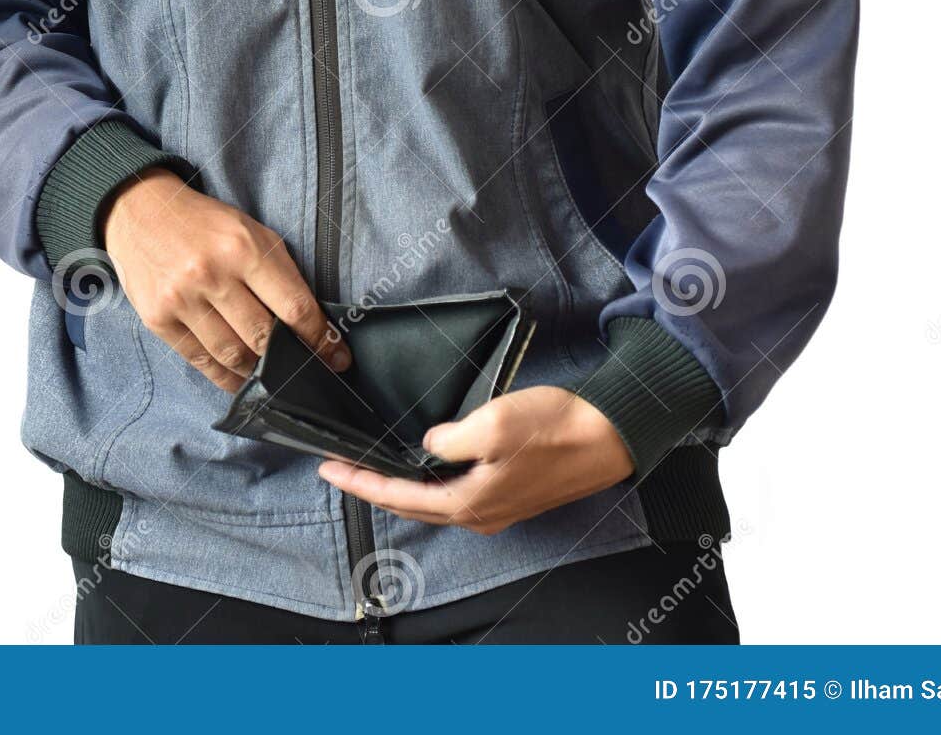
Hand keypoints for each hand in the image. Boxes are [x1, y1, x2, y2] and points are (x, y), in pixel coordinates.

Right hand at [101, 168, 346, 390]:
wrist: (141, 211)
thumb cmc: (206, 224)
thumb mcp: (251, 232)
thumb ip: (279, 273)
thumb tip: (310, 322)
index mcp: (244, 248)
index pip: (294, 307)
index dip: (320, 339)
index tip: (337, 358)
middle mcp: (212, 275)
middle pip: (264, 337)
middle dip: (292, 361)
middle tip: (307, 372)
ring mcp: (182, 299)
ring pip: (232, 355)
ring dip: (258, 372)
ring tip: (273, 376)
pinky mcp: (158, 318)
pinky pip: (199, 360)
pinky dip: (224, 376)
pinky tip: (240, 379)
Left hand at [318, 387, 633, 533]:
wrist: (612, 435)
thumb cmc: (555, 428)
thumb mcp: (492, 425)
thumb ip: (449, 439)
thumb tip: (428, 444)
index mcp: (469, 503)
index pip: (398, 497)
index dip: (359, 482)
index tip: (327, 468)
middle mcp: (480, 515)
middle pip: (411, 506)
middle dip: (372, 488)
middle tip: (339, 469)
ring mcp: (498, 509)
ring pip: (433, 503)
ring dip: (399, 488)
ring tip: (371, 469)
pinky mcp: (511, 496)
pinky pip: (456, 496)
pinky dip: (428, 484)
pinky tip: (423, 467)